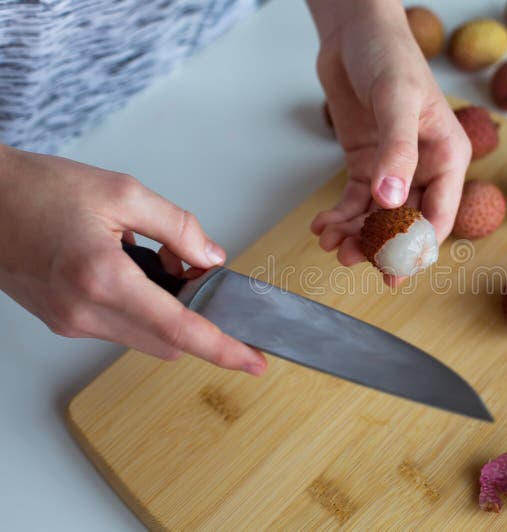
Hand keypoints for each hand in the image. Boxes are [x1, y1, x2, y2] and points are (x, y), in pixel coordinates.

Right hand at [0, 145, 265, 374]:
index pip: (179, 329)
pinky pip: (120, 328)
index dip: (223, 349)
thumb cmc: (38, 190)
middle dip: (197, 318)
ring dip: (168, 312)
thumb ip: (177, 227)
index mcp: (102, 278)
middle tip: (199, 275)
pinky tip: (132, 270)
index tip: (253, 361)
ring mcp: (71, 322)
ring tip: (160, 262)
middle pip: (168, 341)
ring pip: (145, 337)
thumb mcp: (122, 193)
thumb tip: (210, 256)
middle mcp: (84, 312)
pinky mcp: (63, 321)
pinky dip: (142, 309)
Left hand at [307, 0, 471, 284]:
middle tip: (349, 258)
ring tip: (329, 243)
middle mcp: (425, 167)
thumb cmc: (389, 55)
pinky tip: (322, 226)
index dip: (416, 246)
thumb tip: (391, 201)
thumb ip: (396, 151)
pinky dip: (341, 216)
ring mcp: (394, 168)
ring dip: (355, 235)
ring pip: (379, 217)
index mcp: (448, 155)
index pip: (439, 214)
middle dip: (378, 244)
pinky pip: (357, 201)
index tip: (392, 270)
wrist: (355, 30)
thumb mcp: (396, 99)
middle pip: (406, 222)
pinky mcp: (367, 164)